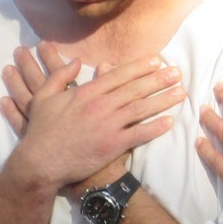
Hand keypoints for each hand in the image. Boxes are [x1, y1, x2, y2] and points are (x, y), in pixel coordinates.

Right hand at [7, 46, 184, 192]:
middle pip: (135, 89)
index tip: (157, 61)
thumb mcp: (44, 97)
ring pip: (141, 109)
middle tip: (178, 72)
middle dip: (158, 79)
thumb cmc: (41, 131)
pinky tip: (169, 122)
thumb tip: (76, 61)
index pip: (118, 75)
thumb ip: (60, 76)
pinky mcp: (112, 146)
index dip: (140, 67)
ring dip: (163, 100)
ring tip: (181, 93)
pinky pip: (138, 135)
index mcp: (86, 92)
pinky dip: (155, 128)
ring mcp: (108, 126)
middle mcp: (101, 105)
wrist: (41, 162)